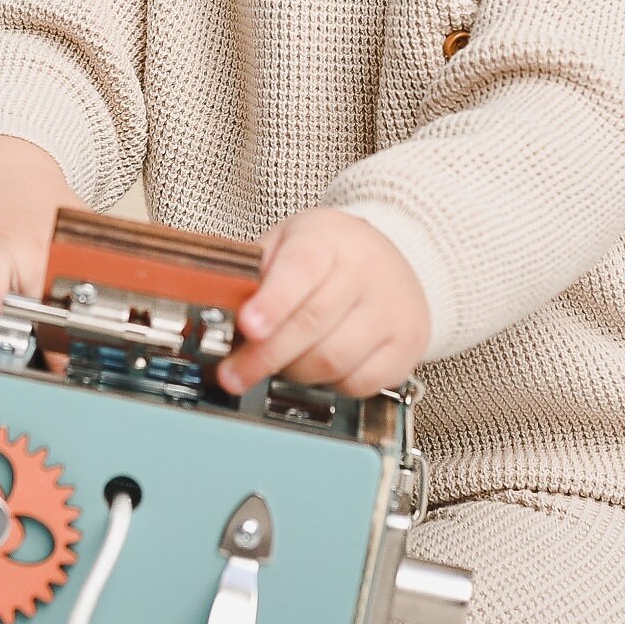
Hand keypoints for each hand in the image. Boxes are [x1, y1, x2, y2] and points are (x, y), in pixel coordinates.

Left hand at [219, 208, 429, 398]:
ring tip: (277, 363)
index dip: (273, 302)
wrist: (389, 256)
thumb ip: (254, 273)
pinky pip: (359, 382)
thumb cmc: (327, 254)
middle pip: (312, 324)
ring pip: (334, 360)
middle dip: (265, 355)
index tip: (248, 326)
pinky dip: (329, 384)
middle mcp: (367, 271)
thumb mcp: (285, 242)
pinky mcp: (407, 345)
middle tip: (233, 373)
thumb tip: (217, 312)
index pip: (300, 270)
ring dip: (294, 372)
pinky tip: (316, 368)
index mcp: (329, 239)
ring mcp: (393, 309)